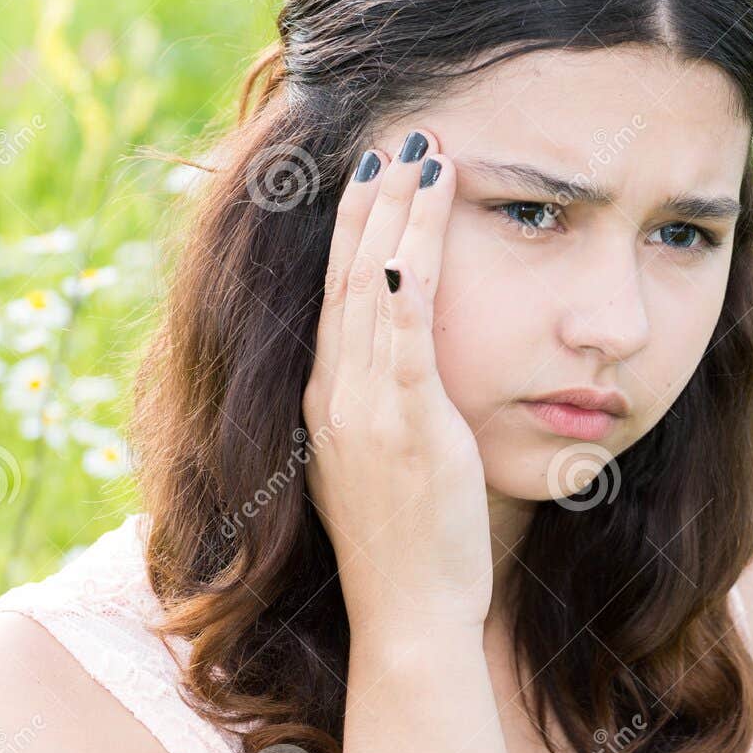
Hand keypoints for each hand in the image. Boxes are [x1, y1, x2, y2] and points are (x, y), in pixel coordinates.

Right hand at [302, 128, 493, 632]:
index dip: (355, 229)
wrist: (409, 616)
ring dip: (399, 215)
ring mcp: (365, 408)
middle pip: (349, 275)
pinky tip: (423, 227)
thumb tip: (409, 375)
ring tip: (423, 153)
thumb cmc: (409, 546)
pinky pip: (405, 332)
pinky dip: (411, 272)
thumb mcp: (385, 466)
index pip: (337, 294)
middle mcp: (336, 395)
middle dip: (374, 201)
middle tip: (399, 136)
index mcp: (329, 402)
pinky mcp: (405, 425)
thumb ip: (388, 412)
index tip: (375, 174)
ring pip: (375, 288)